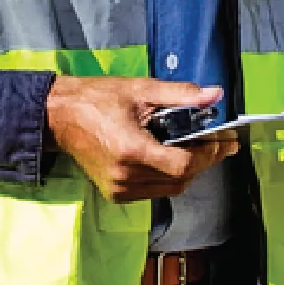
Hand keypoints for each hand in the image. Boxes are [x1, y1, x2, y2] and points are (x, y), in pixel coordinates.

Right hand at [46, 74, 215, 204]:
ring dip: (188, 171)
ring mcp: (119, 189)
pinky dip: (168, 177)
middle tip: (218, 142)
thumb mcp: (140, 89)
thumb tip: (215, 96)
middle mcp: (125, 176)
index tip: (224, 140)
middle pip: (181, 179)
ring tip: (197, 148)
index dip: (208, 154)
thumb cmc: (97, 99)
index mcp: (131, 149)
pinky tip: (170, 157)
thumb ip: (180, 94)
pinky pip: (154, 191)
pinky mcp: (115, 194)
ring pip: (170, 188)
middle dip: (204, 161)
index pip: (182, 164)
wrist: (59, 117)